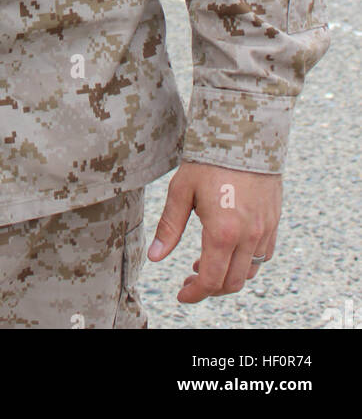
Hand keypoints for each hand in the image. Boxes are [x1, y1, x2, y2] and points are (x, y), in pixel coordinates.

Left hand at [147, 162, 281, 303]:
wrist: (245, 134)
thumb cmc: (209, 160)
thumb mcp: (181, 191)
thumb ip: (169, 227)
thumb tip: (155, 257)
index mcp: (223, 232)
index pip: (210, 280)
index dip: (194, 294)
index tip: (182, 294)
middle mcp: (248, 237)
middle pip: (232, 283)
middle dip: (210, 288)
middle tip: (190, 280)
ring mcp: (265, 230)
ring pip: (250, 272)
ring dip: (228, 276)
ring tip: (207, 263)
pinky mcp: (274, 221)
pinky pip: (264, 255)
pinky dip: (246, 262)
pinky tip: (230, 249)